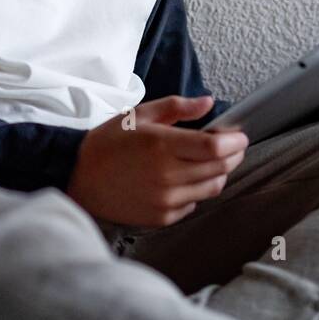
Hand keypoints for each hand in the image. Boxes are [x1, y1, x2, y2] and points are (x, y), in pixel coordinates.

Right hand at [66, 94, 248, 227]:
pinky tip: (183, 178)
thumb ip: (177, 107)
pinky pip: (194, 204)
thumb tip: (209, 102)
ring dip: (218, 173)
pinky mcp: (162, 217)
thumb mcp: (140, 114)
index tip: (239, 135)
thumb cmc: (109, 143)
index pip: (215, 148)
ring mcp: (165, 200)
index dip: (234, 142)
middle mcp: (166, 176)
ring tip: (207, 161)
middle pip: (220, 168)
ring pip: (212, 188)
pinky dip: (197, 190)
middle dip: (233, 155)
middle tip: (231, 145)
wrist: (79, 177)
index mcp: (161, 146)